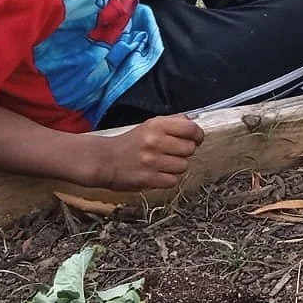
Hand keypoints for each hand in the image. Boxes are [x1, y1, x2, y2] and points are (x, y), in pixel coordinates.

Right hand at [89, 114, 203, 190]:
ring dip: (176, 166)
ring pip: (183, 166)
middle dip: (184, 152)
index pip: (190, 129)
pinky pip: (172, 180)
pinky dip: (168, 179)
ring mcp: (151, 162)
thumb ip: (172, 121)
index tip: (196, 139)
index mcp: (156, 126)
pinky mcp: (147, 179)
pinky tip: (159, 174)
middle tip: (173, 152)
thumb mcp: (149, 125)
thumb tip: (193, 123)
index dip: (198, 135)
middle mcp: (155, 142)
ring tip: (164, 164)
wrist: (104, 160)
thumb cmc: (130, 143)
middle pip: (189, 149)